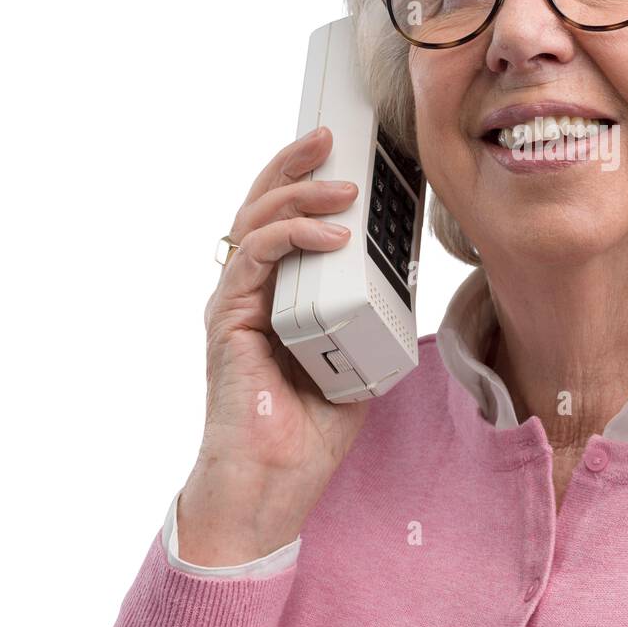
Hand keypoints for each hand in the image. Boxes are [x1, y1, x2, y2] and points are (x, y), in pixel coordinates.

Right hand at [179, 126, 368, 564]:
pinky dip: (292, 237)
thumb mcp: (355, 361)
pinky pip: (255, 258)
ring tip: (345, 187)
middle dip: (295, 165)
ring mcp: (236, 303)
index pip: (283, 222)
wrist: (270, 487)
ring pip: (255, 221)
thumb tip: (399, 286)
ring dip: (301, 194)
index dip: (305, 183)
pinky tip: (330, 235)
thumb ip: (364, 319)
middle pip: (261, 205)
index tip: (341, 155)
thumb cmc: (307, 432)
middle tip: (330, 139)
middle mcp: (251, 292)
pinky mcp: (228, 320)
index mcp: (278, 296)